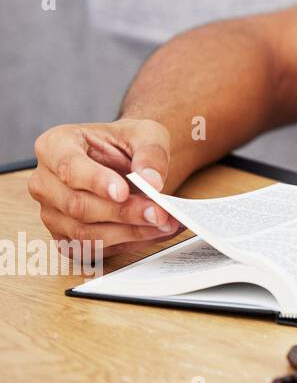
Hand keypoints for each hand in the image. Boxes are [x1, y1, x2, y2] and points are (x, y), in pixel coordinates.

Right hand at [29, 119, 183, 254]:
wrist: (128, 160)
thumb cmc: (128, 143)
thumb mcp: (146, 133)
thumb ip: (150, 154)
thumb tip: (151, 181)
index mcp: (56, 145)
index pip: (69, 166)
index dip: (95, 181)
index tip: (123, 191)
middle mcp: (45, 182)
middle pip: (77, 205)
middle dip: (122, 212)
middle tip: (158, 212)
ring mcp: (52, 213)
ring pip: (84, 232)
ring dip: (128, 232)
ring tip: (165, 223)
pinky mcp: (65, 237)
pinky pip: (92, 249)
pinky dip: (127, 243)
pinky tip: (154, 233)